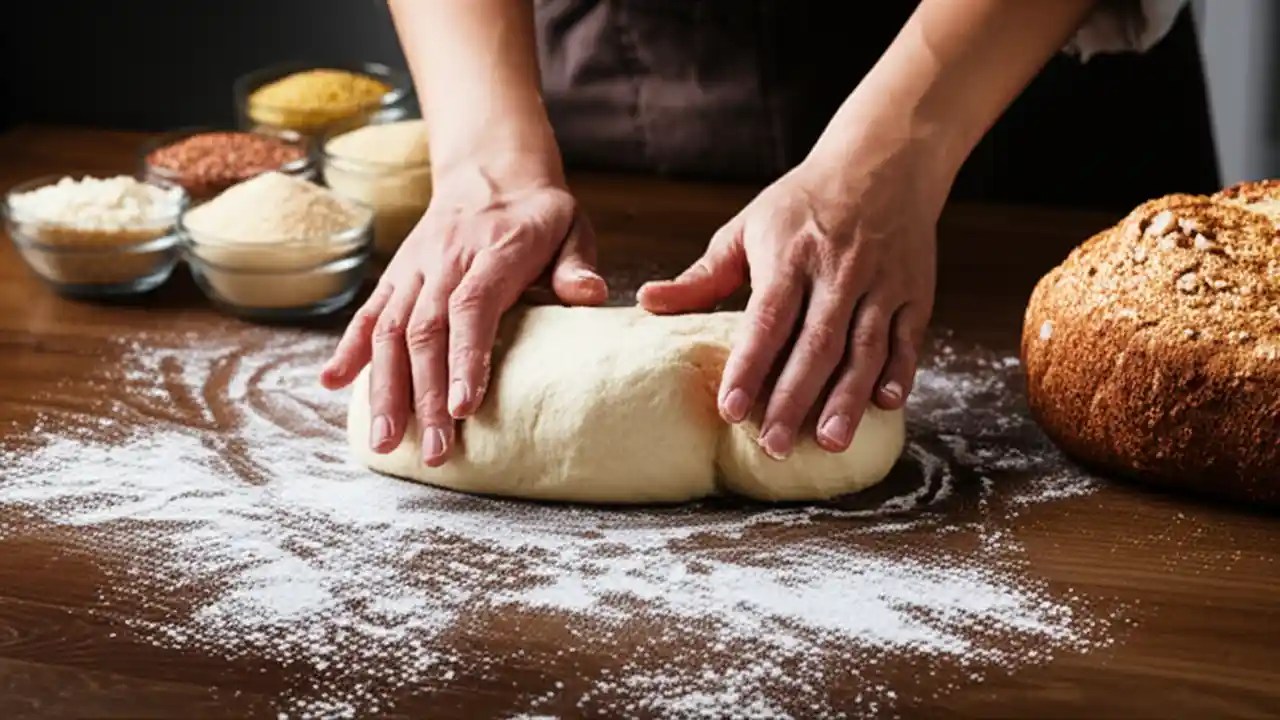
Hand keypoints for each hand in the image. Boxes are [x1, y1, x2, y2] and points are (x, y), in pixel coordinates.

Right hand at [321, 164, 607, 465]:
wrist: (490, 171)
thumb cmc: (537, 215)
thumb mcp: (570, 228)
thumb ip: (576, 265)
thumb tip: (590, 296)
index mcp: (492, 251)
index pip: (472, 307)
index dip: (464, 358)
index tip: (462, 408)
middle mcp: (444, 261)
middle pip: (426, 331)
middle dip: (424, 396)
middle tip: (433, 451)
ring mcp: (413, 270)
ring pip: (390, 331)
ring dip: (384, 389)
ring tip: (384, 443)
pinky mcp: (394, 277)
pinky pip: (366, 314)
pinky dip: (348, 350)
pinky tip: (332, 385)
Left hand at [638, 138, 943, 459]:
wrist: (883, 160)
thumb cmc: (803, 203)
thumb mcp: (748, 228)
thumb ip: (703, 276)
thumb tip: (647, 302)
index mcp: (791, 255)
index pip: (767, 319)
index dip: (749, 366)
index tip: (730, 409)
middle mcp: (838, 271)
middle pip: (816, 344)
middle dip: (795, 398)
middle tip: (775, 446)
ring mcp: (881, 282)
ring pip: (864, 348)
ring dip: (847, 397)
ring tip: (829, 442)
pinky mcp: (915, 292)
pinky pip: (907, 338)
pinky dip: (899, 371)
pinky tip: (885, 405)